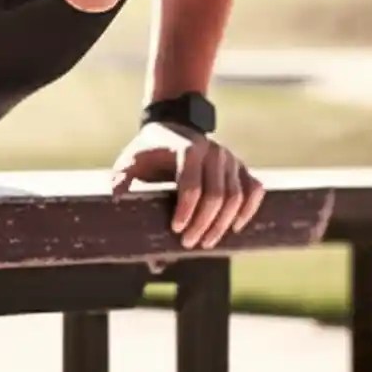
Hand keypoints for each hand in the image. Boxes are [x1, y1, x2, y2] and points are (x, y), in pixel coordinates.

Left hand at [111, 121, 264, 248]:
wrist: (173, 128)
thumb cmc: (150, 150)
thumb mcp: (132, 158)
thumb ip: (123, 175)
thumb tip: (117, 196)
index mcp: (187, 148)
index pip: (191, 185)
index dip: (186, 211)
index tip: (176, 230)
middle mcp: (213, 151)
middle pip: (217, 195)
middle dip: (204, 223)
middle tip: (189, 243)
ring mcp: (230, 159)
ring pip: (237, 196)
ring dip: (224, 224)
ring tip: (207, 242)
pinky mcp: (240, 167)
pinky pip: (254, 189)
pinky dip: (248, 209)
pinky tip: (236, 227)